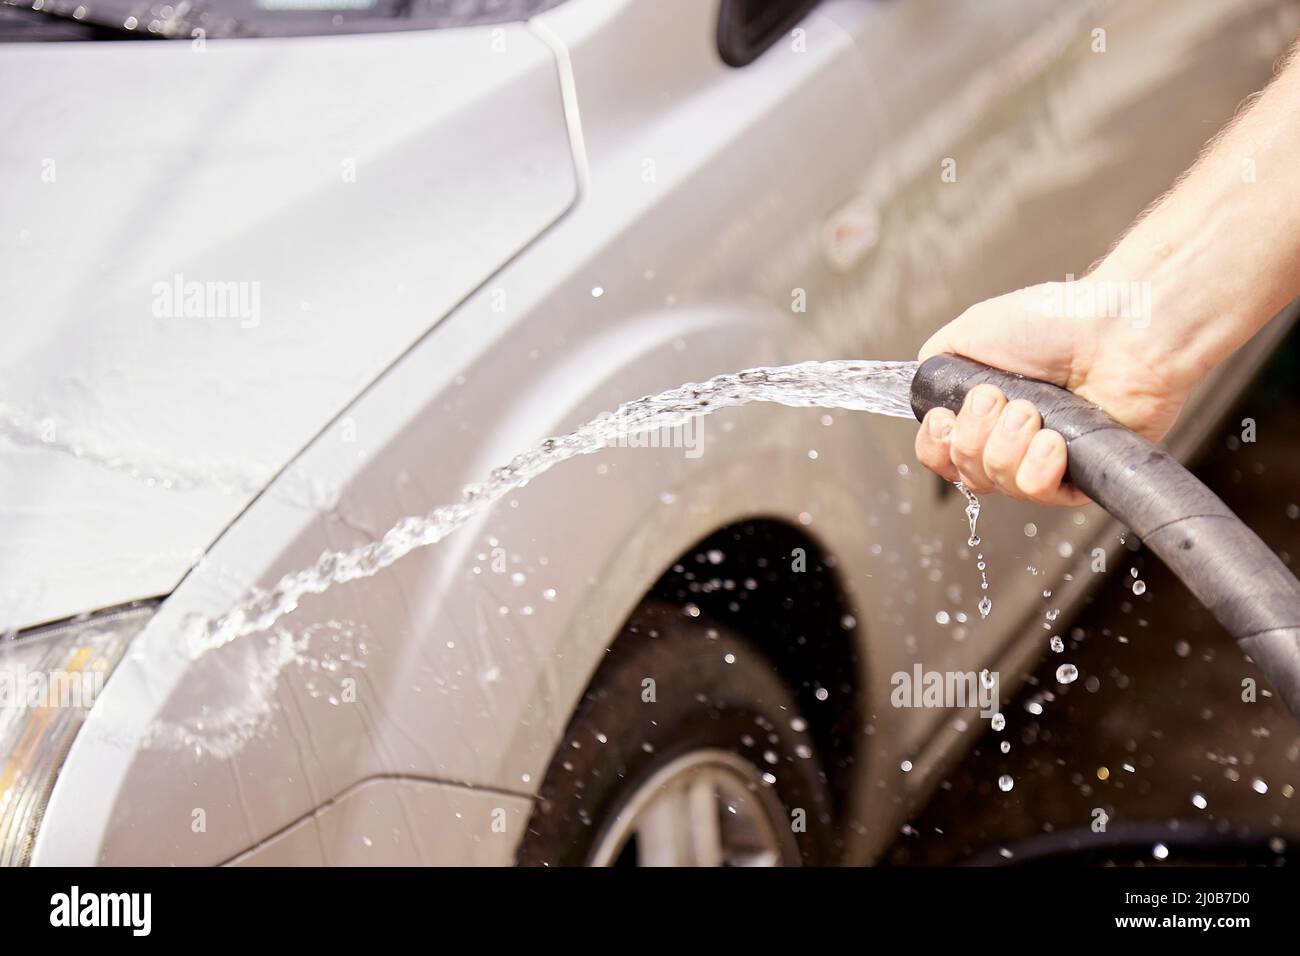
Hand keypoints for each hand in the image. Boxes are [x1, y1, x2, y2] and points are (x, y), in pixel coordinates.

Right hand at [913, 281, 1193, 505]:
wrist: (1117, 330)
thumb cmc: (1056, 322)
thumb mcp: (971, 329)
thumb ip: (935, 363)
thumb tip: (924, 392)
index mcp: (985, 412)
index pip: (941, 455)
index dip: (936, 445)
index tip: (944, 419)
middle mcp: (1011, 441)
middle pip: (963, 472)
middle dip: (975, 433)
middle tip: (1002, 397)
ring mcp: (1045, 462)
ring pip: (997, 482)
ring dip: (1008, 443)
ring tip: (1035, 410)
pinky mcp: (1080, 479)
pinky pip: (1038, 493)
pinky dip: (1039, 466)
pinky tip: (1055, 439)